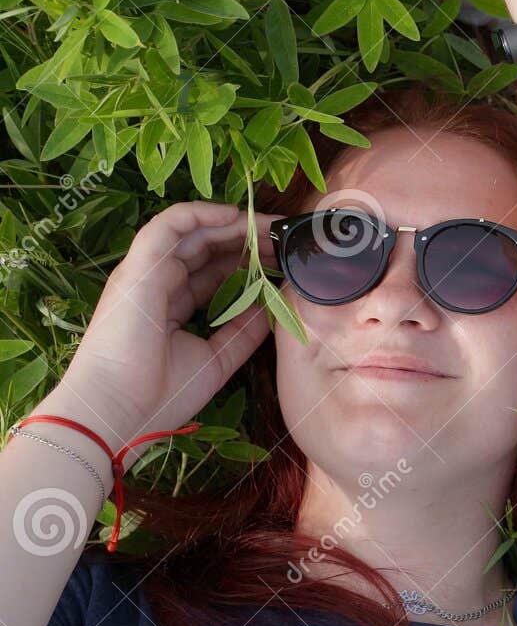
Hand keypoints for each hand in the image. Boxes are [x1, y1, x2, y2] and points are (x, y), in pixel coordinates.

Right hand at [47, 202, 278, 449]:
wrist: (120, 411)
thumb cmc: (161, 394)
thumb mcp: (217, 358)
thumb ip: (244, 330)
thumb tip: (275, 305)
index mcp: (171, 306)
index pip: (214, 273)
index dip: (250, 262)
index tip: (285, 259)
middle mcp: (157, 284)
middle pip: (207, 249)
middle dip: (249, 240)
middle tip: (288, 238)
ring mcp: (145, 274)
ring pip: (192, 233)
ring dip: (234, 225)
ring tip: (272, 226)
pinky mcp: (138, 268)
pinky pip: (168, 226)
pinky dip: (200, 214)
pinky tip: (236, 215)